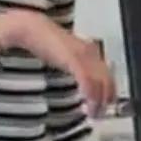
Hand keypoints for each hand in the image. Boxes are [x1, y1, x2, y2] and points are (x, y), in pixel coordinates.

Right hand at [0, 9, 115, 115]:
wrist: (32, 27)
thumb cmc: (45, 42)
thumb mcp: (66, 56)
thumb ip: (76, 68)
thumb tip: (82, 84)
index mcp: (91, 51)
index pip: (108, 75)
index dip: (109, 92)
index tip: (105, 105)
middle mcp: (91, 52)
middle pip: (107, 80)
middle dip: (105, 100)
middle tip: (99, 113)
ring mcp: (84, 55)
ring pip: (99, 83)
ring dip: (97, 101)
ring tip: (92, 113)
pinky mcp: (74, 59)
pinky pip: (87, 80)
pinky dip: (89, 93)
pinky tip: (86, 102)